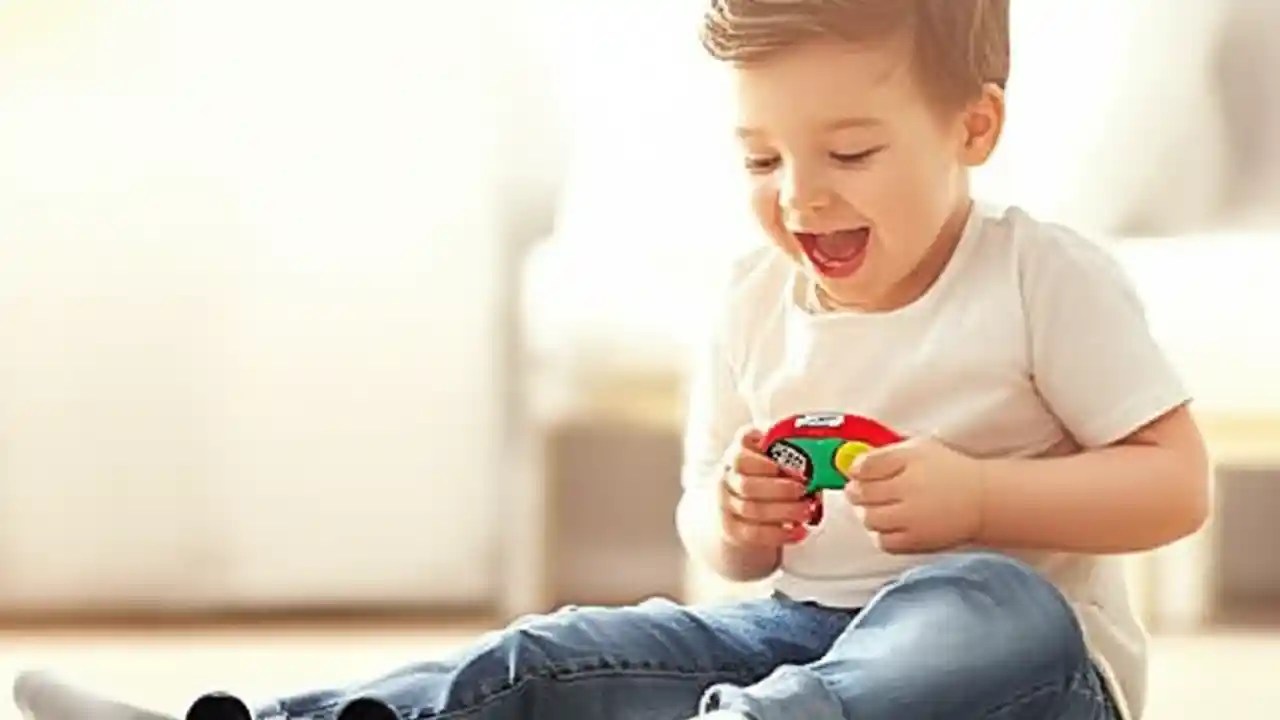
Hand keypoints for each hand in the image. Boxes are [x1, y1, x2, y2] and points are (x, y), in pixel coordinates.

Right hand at [717, 427, 816, 547]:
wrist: (747, 509)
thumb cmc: (767, 477)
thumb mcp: (776, 458)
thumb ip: (791, 451)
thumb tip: (823, 453)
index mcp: (737, 454)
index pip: (741, 455)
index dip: (765, 463)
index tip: (792, 468)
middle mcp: (727, 477)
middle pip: (747, 485)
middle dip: (780, 490)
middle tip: (804, 491)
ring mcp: (726, 504)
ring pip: (751, 510)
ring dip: (783, 511)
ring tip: (805, 511)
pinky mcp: (732, 529)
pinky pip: (754, 533)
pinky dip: (780, 534)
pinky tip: (799, 531)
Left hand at [844, 437, 983, 553]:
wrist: (982, 500)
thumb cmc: (948, 471)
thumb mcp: (920, 449)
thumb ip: (886, 453)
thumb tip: (853, 464)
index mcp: (910, 460)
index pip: (867, 466)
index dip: (855, 469)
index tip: (856, 472)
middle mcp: (910, 488)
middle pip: (862, 493)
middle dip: (855, 491)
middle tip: (860, 491)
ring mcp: (913, 517)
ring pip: (869, 519)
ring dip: (867, 513)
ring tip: (878, 507)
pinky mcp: (917, 540)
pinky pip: (883, 541)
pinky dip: (880, 534)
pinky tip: (890, 524)